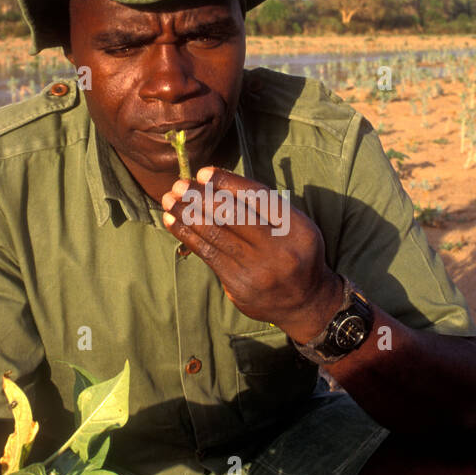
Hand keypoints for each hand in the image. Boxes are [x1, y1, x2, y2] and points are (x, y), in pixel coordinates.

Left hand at [160, 165, 343, 342]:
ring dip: (188, 214)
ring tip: (169, 200)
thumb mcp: (295, 226)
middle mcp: (279, 248)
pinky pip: (209, 254)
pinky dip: (188, 235)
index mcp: (296, 227)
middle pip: (234, 215)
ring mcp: (258, 269)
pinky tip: (173, 222)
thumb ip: (266, 207)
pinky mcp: (240, 285)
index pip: (258, 197)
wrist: (306, 302)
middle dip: (201, 197)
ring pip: (217, 234)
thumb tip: (217, 184)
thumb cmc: (294, 253)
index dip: (229, 183)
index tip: (204, 173)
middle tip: (179, 184)